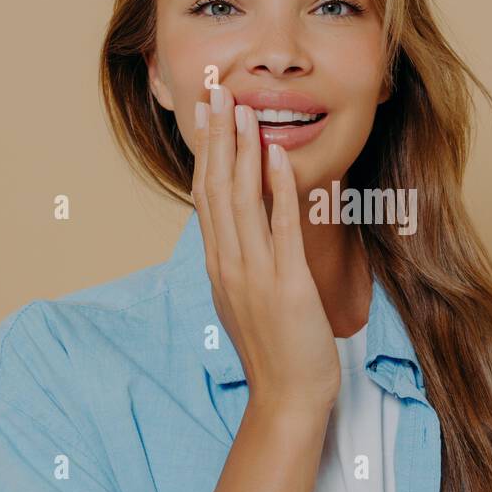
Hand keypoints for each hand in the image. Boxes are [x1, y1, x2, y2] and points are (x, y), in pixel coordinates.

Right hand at [191, 83, 340, 418]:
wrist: (287, 398)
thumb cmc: (275, 351)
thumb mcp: (246, 299)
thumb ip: (240, 262)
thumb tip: (240, 232)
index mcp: (218, 265)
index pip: (205, 196)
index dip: (205, 152)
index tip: (204, 115)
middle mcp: (228, 264)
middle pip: (216, 188)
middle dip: (217, 137)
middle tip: (216, 92)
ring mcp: (254, 274)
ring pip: (241, 201)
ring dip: (242, 151)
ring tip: (244, 110)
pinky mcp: (286, 285)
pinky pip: (280, 228)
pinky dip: (278, 190)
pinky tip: (277, 157)